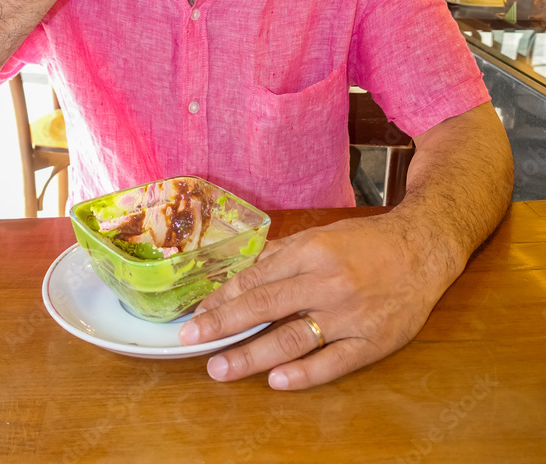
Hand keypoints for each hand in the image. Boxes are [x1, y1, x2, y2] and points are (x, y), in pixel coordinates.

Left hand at [178, 213, 457, 389]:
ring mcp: (350, 314)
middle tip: (193, 341)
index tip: (198, 315)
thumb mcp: (321, 236)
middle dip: (224, 326)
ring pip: (293, 338)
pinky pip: (332, 362)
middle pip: (266, 307)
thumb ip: (281, 255)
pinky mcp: (373, 341)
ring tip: (221, 369)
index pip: (257, 279)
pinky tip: (275, 380)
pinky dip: (302, 374)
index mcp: (312, 251)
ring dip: (252, 356)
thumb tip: (242, 273)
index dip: (224, 299)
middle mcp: (328, 281)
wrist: (423, 249)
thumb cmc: (368, 242)